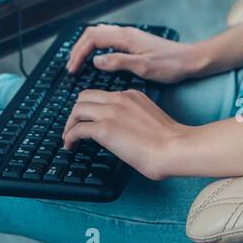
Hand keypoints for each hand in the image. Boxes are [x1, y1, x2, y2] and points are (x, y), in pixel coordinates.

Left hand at [61, 89, 190, 180]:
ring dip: (69, 124)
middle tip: (74, 127)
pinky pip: (77, 129)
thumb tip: (124, 133)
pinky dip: (69, 137)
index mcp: (131, 95)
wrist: (174, 148)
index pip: (102, 95)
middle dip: (76, 112)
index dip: (91, 107)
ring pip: (77, 109)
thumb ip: (134, 118)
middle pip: (84, 97)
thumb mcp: (149, 118)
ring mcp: (110, 112)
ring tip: (68, 138)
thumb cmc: (169, 141)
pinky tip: (70, 146)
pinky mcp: (104, 129)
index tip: (88, 119)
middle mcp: (119, 98)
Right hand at [65, 23, 208, 83]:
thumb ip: (118, 62)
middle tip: (71, 67)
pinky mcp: (134, 41)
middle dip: (78, 48)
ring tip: (79, 63)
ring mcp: (130, 35)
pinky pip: (108, 38)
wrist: (191, 60)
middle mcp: (126, 32)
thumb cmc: (171, 65)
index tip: (72, 70)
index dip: (78, 53)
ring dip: (86, 46)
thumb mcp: (144, 67)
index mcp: (126, 37)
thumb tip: (95, 60)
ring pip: (100, 34)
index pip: (92, 38)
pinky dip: (96, 46)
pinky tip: (97, 58)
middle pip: (92, 33)